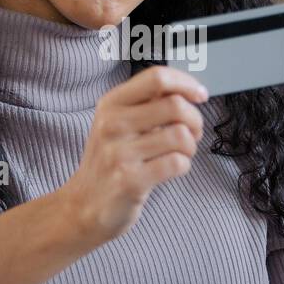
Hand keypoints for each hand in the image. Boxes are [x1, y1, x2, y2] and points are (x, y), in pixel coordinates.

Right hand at [59, 66, 207, 246]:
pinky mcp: (130, 180)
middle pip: (175, 105)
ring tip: (181, 153)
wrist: (84, 205)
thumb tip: (186, 89)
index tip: (200, 95)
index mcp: (111, 104)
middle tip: (193, 132)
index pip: (156, 77)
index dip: (186, 83)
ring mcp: (119, 153)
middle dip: (195, 119)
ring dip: (191, 146)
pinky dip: (184, 166)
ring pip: (180, 135)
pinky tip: (173, 169)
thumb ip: (147, 104)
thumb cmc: (110, 162)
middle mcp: (112, 124)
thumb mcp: (118, 124)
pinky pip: (177, 163)